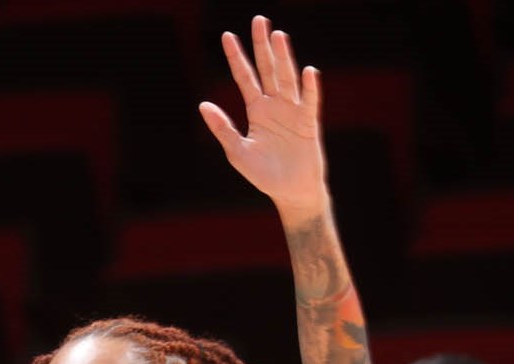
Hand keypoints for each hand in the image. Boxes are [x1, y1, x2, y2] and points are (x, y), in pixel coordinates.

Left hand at [199, 15, 327, 216]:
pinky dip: (309, 87)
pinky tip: (307, 71)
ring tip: (278, 36)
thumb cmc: (263, 174)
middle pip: (268, 69)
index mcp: (256, 110)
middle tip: (259, 20)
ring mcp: (293, 111)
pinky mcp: (308, 123)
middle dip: (262, 46)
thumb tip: (203, 104)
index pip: (244, 77)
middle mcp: (275, 105)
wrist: (290, 192)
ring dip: (283, 58)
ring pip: (287, 78)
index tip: (227, 35)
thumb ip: (222, 128)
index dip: (236, 57)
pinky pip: (310, 102)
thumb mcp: (237, 151)